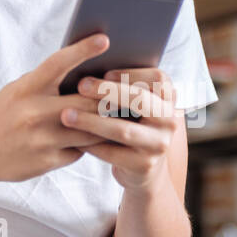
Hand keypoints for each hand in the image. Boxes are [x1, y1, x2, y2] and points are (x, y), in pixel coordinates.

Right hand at [0, 33, 113, 182]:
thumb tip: (87, 73)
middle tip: (130, 92)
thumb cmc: (2, 115)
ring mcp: (42, 139)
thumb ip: (47, 83)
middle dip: (109, 99)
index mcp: (27, 88)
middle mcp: (34, 112)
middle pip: (86, 102)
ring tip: (121, 117)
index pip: (58, 63)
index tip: (105, 39)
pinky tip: (90, 139)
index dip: (82, 50)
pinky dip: (87, 144)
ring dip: (105, 124)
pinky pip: (80, 151)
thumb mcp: (18, 91)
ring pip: (89, 130)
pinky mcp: (47, 161)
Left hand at [61, 67, 177, 190]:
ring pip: (123, 130)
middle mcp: (169, 120)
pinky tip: (73, 139)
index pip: (158, 77)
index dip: (132, 73)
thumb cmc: (132, 125)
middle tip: (80, 85)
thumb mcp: (135, 105)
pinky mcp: (144, 166)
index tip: (105, 71)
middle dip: (108, 91)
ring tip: (67, 115)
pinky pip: (113, 154)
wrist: (144, 168)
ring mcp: (159, 145)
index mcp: (169, 99)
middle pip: (140, 100)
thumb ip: (122, 88)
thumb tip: (89, 68)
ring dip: (92, 121)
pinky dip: (91, 145)